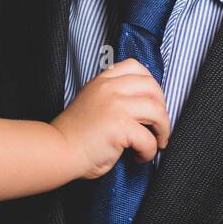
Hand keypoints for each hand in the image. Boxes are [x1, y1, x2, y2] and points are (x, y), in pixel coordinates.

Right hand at [52, 58, 171, 179]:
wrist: (60, 150)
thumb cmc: (76, 134)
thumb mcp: (92, 100)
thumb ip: (113, 95)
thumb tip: (144, 104)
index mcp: (103, 80)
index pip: (136, 67)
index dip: (151, 84)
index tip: (152, 102)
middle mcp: (110, 88)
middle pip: (153, 88)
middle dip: (162, 108)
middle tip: (159, 126)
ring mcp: (116, 105)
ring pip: (157, 112)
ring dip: (163, 130)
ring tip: (156, 142)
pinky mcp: (120, 126)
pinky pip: (149, 139)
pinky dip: (149, 151)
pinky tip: (139, 156)